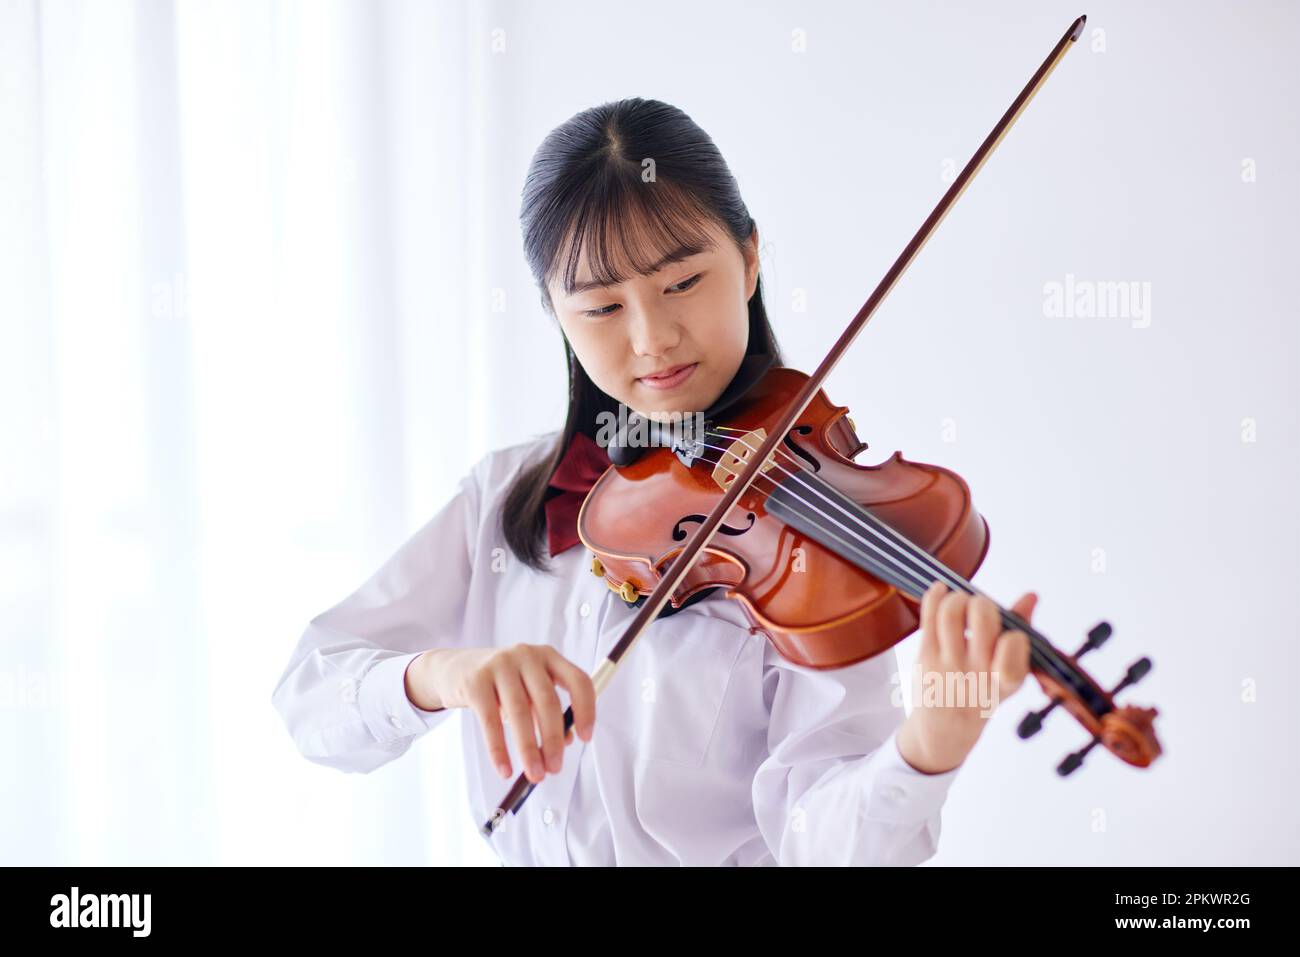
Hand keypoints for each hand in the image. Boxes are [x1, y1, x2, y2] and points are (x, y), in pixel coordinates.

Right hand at [406, 645, 595, 782]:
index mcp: (548, 657)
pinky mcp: (475, 681)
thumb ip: (547, 712)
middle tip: (554, 769)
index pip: (578, 680)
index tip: (586, 738)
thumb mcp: (528, 691)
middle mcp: (527, 656)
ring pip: (520, 713)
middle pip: (548, 701)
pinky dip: (499, 749)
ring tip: (534, 774)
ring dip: (529, 749)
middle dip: (553, 739)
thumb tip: (565, 742)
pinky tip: (504, 769)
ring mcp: (500, 665)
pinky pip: (490, 721)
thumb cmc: (501, 684)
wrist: (454, 668)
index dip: (586, 710)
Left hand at [895, 582, 1035, 773]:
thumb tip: (1031, 596)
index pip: (1015, 644)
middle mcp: (976, 674)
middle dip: (984, 604)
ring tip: (960, 603)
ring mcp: (947, 665)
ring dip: (958, 598)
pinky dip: (934, 595)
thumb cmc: (981, 696)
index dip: (1013, 633)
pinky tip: (940, 589)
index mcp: (1005, 681)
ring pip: (951, 613)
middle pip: (982, 619)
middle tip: (980, 609)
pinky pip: (928, 617)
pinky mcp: (925, 657)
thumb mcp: (1008, 676)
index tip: (1008, 635)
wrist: (944, 732)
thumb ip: (1020, 635)